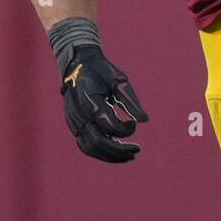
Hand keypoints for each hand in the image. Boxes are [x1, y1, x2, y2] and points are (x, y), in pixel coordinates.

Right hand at [61, 45, 147, 161]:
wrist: (78, 64)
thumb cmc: (101, 71)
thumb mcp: (119, 80)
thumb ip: (130, 101)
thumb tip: (145, 120)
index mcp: (90, 101)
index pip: (109, 125)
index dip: (126, 129)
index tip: (134, 122)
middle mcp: (79, 115)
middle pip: (98, 142)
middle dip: (120, 150)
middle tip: (138, 149)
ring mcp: (74, 121)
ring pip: (90, 148)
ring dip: (111, 155)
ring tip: (130, 155)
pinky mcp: (74, 125)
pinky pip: (85, 145)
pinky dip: (101, 153)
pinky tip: (116, 154)